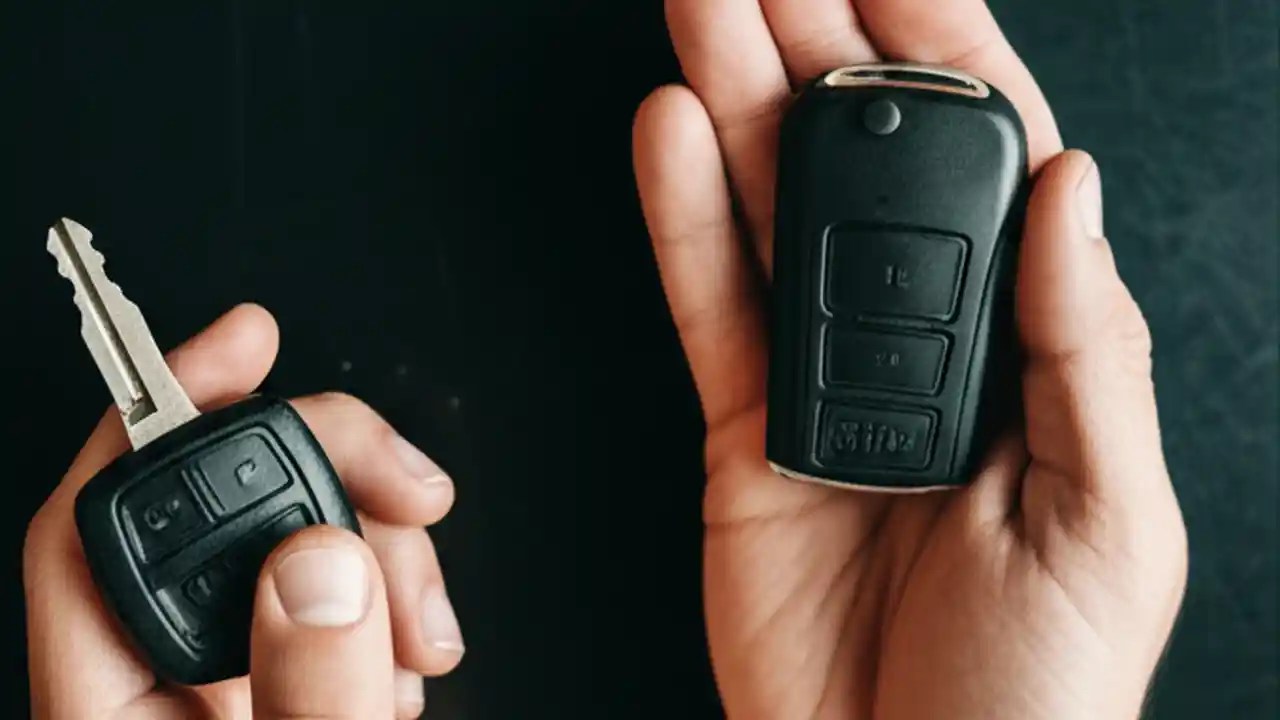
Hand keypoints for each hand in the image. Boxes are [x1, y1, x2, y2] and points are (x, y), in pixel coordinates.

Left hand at [24, 305, 464, 718]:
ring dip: (386, 557)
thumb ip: (310, 688)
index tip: (245, 339)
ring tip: (423, 631)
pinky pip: (338, 593)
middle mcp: (168, 680)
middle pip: (226, 508)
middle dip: (337, 480)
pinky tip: (412, 648)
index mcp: (119, 708)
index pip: (100, 523)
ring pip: (298, 543)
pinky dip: (393, 599)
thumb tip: (320, 559)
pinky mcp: (289, 682)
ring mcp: (231, 679)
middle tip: (412, 492)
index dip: (166, 408)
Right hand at [633, 2, 1186, 717]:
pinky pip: (710, 309)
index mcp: (1034, 358)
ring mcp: (826, 388)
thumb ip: (1086, 352)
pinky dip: (683, 224)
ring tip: (704, 17)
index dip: (948, 67)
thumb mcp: (1107, 522)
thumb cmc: (1039, 693)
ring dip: (738, 110)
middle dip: (819, 60)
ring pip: (774, 220)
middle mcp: (928, 355)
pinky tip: (670, 139)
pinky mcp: (746, 434)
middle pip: (867, 176)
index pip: (997, 174)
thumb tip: (1072, 194)